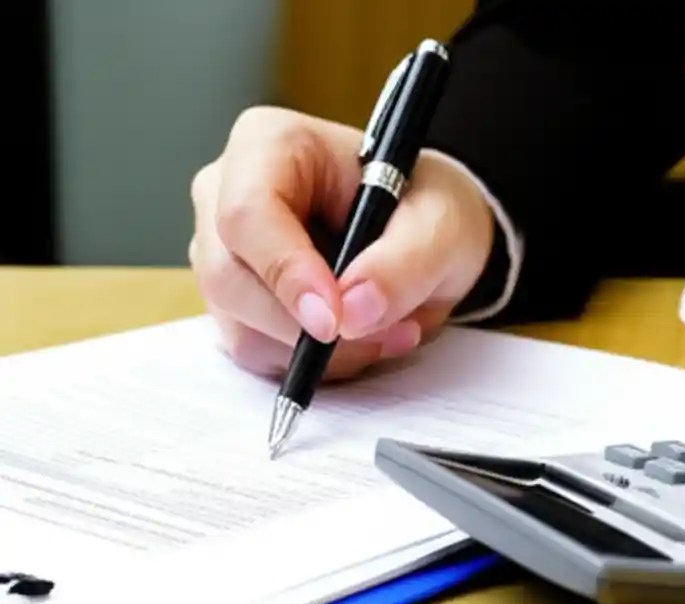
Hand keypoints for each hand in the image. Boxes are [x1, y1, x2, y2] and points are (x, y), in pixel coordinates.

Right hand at [188, 106, 492, 379]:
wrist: (427, 232)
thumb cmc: (426, 207)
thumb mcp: (444, 226)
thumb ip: (405, 264)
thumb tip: (354, 311)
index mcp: (271, 144)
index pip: (248, 213)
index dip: (286, 273)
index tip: (334, 320)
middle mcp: (227, 192)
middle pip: (230, 277)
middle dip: (309, 325)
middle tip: (388, 332)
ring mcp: (223, 250)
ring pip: (242, 325)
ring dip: (322, 350)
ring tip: (391, 329)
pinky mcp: (234, 301)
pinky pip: (257, 351)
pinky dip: (316, 361)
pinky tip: (363, 338)